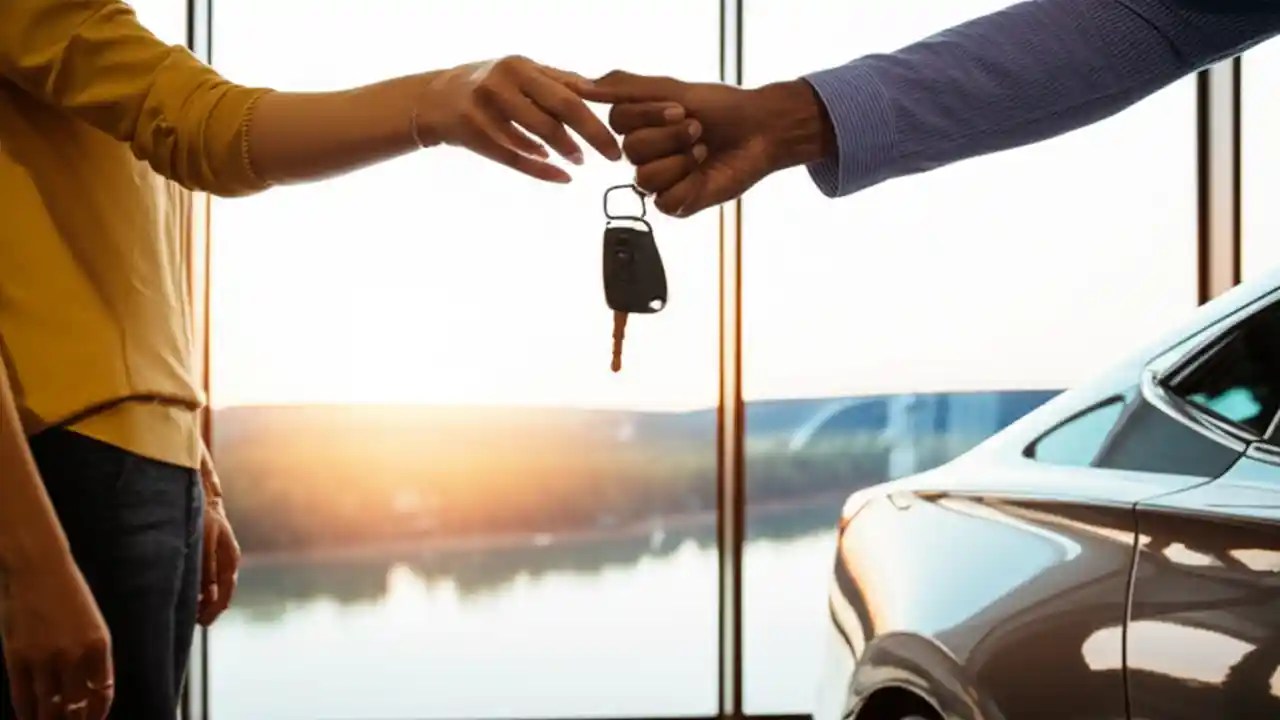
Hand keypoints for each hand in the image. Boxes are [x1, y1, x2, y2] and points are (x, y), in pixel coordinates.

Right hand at [0, 555, 112, 719]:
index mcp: (99, 647)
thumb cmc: (68, 595)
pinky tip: (28, 718)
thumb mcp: (94, 625)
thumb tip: (91, 693)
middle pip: (75, 706)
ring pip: (48, 708)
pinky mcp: (17, 658)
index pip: (101, 694)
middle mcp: (74, 656)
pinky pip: (22, 697)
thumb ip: (95, 658)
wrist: (38, 569)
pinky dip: (26, 713)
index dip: (96, 714)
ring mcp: (44, 659)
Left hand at [197, 487, 239, 626]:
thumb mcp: (203, 544)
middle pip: (224, 592)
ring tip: (191, 611)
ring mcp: (223, 557)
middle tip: (194, 621)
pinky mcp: (214, 554)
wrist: (203, 496)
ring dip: (206, 599)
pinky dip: (203, 589)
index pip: (226, 592)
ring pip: (218, 586)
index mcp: (230, 560)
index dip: (214, 610)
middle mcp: (229, 561)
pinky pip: (212, 578)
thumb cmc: (202, 517)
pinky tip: (191, 593)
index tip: (201, 623)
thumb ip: (206, 570)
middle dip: (210, 608)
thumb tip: (208, 596)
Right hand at [414, 56, 622, 182]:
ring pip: (536, 135)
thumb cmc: (489, 85)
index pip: (569, 93)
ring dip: (563, 151)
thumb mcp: (520, 73)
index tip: (618, 137)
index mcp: (521, 66)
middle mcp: (503, 83)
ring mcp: (486, 108)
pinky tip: (560, 176)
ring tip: (579, 160)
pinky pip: (514, 157)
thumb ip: (556, 81)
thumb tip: (599, 90)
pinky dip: (540, 169)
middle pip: (558, 111)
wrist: (434, 100)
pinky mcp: (473, 133)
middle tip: (611, 156)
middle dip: (590, 136)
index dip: (596, 117)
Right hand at [577, 72, 835, 215]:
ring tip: (702, 151)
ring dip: (680, 160)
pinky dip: (687, 185)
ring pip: (645, 178)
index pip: (618, 123)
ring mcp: (661, 181)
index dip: (649, 116)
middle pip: (632, 150)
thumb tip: (583, 86)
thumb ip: (627, 88)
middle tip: (699, 129)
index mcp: (639, 126)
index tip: (680, 108)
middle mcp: (645, 154)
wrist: (762, 131)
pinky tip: (704, 173)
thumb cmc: (721, 108)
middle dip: (670, 136)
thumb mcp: (672, 88)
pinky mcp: (678, 204)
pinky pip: (664, 202)